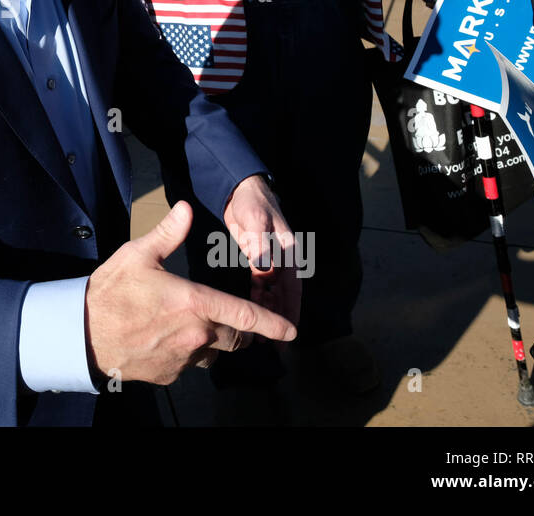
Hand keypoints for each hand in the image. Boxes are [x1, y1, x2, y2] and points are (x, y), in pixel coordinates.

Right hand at [85, 201, 296, 384]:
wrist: (81, 335)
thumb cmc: (110, 293)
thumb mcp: (137, 255)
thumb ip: (167, 234)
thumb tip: (185, 209)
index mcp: (194, 303)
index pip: (246, 316)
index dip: (273, 324)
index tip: (290, 330)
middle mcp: (196, 335)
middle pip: (237, 339)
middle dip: (244, 332)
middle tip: (239, 324)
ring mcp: (183, 359)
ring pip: (213, 353)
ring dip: (211, 342)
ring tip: (188, 326)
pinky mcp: (169, 375)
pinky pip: (189, 364)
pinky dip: (185, 353)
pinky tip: (163, 339)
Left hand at [223, 174, 301, 327]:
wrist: (240, 188)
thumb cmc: (252, 202)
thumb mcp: (254, 219)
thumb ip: (258, 242)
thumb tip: (262, 267)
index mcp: (288, 251)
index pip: (293, 286)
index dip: (291, 310)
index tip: (289, 331)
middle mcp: (282, 258)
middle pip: (285, 294)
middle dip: (281, 318)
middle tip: (276, 345)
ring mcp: (270, 259)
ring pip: (273, 292)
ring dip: (269, 311)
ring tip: (262, 336)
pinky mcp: (256, 257)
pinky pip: (261, 284)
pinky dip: (258, 298)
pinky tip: (251, 312)